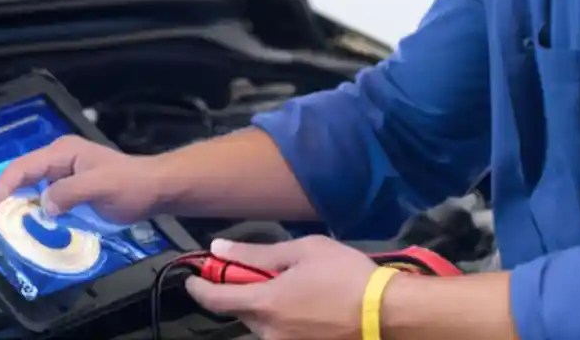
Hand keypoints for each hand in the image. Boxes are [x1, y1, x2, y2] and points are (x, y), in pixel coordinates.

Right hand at [0, 135, 163, 223]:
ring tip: (4, 229)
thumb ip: (69, 193)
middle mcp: (58, 160)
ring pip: (30, 189)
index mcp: (63, 152)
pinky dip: (33, 213)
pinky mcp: (69, 190)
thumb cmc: (131, 184)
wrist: (155, 189)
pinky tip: (28, 228)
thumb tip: (43, 206)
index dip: (2, 188)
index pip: (22, 167)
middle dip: (4, 198)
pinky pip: (43, 200)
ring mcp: (63, 174)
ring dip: (17, 207)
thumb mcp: (101, 186)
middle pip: (21, 177)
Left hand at [185, 236, 378, 339]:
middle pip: (241, 314)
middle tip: (260, 275)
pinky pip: (282, 336)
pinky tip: (307, 309)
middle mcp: (269, 333)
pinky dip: (285, 323)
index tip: (192, 278)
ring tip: (295, 292)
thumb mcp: (302, 251)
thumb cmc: (345, 274)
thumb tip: (218, 248)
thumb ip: (256, 252)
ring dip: (266, 311)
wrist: (387, 313)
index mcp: (265, 304)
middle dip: (242, 295)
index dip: (199, 288)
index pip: (216, 300)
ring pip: (262, 328)